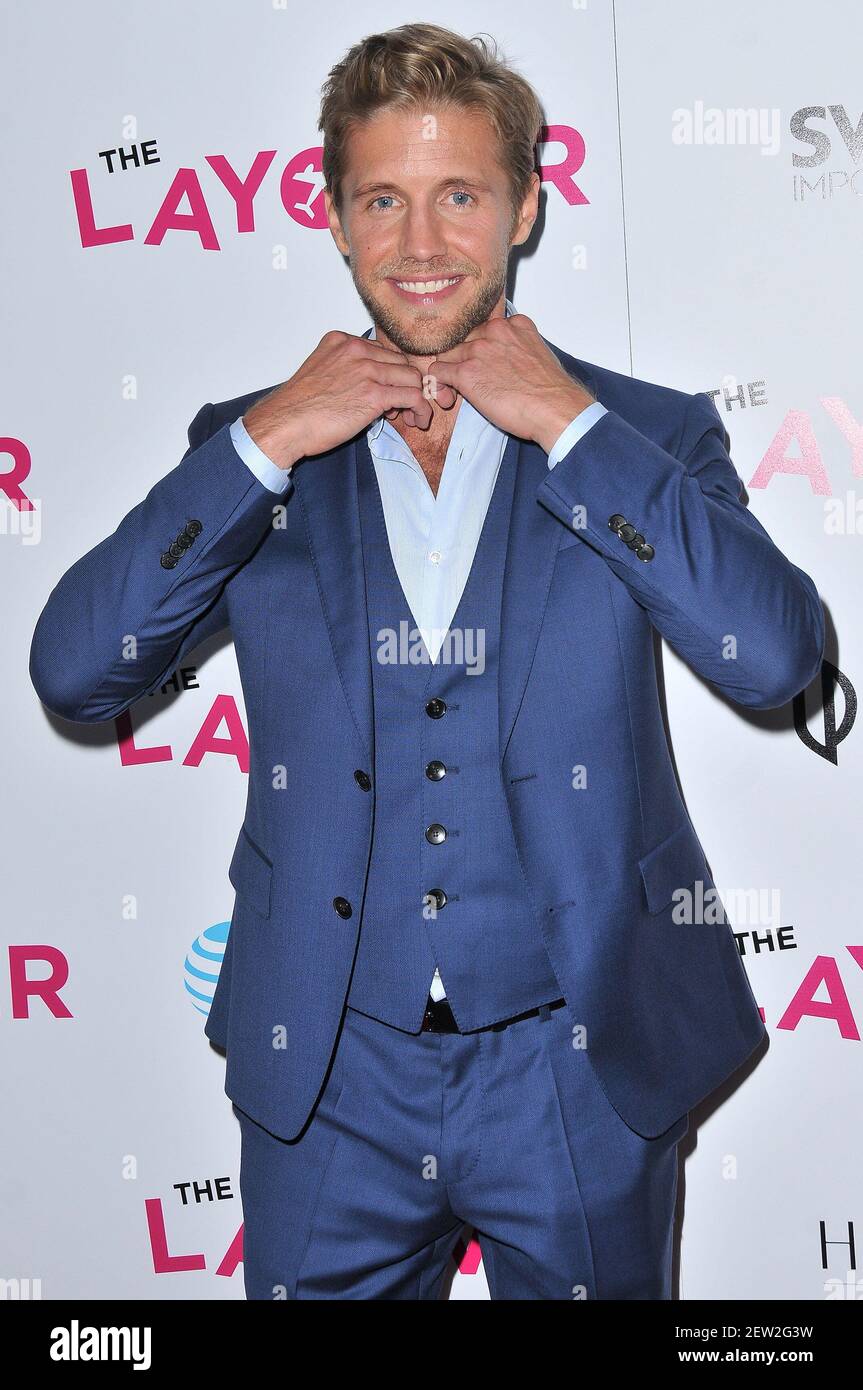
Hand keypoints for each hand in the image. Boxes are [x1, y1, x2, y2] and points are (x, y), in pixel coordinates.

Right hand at [242, 331, 445, 468]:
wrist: (285, 423)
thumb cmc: (298, 408)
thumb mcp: (320, 374)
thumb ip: (345, 371)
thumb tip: (367, 388)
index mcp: (342, 341)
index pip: (382, 352)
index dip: (390, 375)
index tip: (387, 393)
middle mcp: (356, 350)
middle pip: (401, 363)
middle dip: (404, 385)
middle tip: (399, 408)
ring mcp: (366, 370)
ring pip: (411, 378)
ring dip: (417, 398)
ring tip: (411, 417)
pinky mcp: (374, 394)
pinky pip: (413, 396)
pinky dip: (421, 409)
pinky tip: (418, 420)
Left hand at [427, 313, 595, 454]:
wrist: (555, 409)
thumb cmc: (551, 392)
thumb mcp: (537, 356)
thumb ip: (517, 350)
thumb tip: (505, 365)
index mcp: (514, 324)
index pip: (483, 330)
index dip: (479, 350)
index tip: (484, 368)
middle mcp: (494, 330)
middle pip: (463, 340)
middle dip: (463, 360)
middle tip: (471, 383)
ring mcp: (478, 349)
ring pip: (447, 354)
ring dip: (449, 374)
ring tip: (456, 393)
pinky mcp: (466, 372)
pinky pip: (437, 371)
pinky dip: (438, 385)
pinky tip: (448, 398)